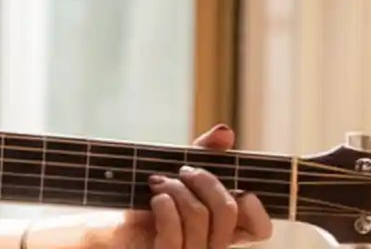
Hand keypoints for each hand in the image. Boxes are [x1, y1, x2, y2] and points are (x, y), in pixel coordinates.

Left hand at [109, 125, 272, 248]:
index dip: (256, 208)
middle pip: (228, 210)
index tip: (240, 189)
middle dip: (205, 181)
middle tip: (183, 171)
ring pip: (199, 215)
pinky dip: (164, 207)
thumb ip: (204, 153)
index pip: (259, 228)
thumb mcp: (178, 173)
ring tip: (157, 182)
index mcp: (223, 230)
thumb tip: (225, 132)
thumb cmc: (149, 200)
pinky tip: (155, 198)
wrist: (111, 226)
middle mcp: (212, 246)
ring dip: (176, 189)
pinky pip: (174, 232)